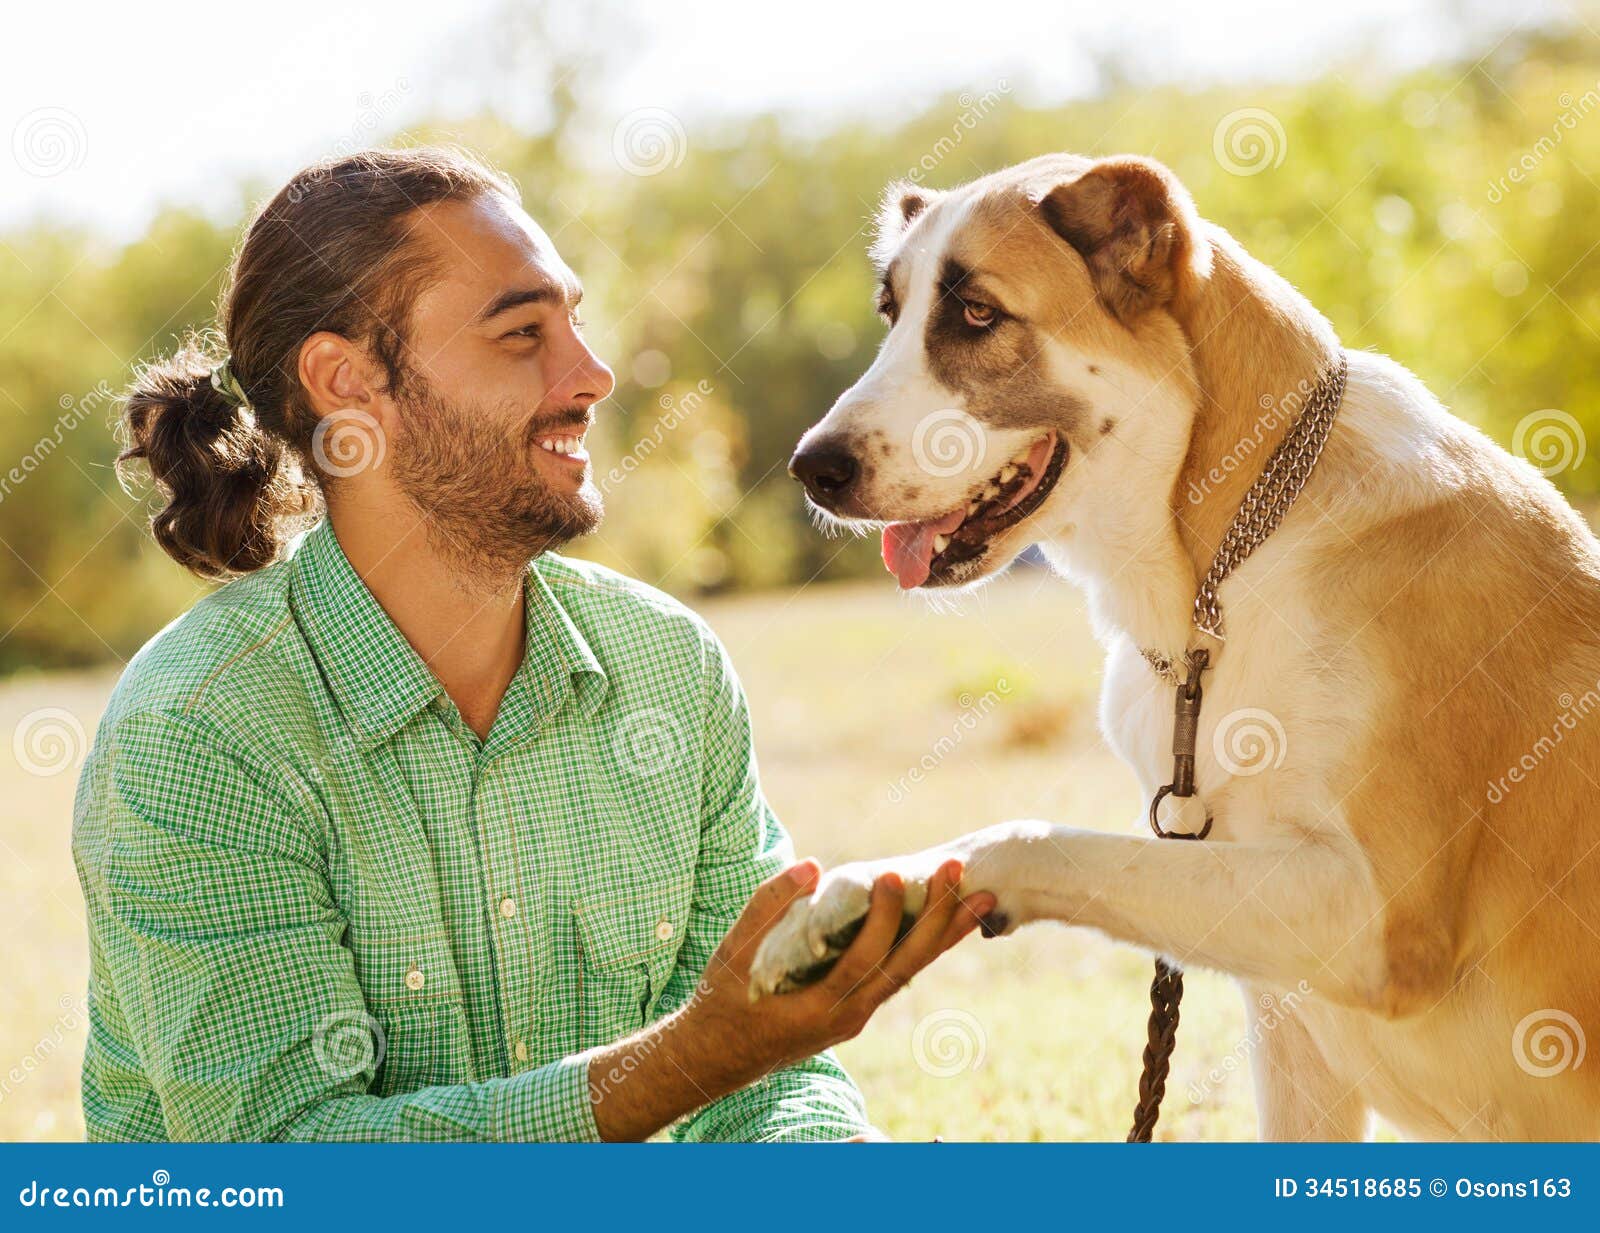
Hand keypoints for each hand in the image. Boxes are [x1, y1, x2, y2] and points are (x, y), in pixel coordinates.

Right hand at [683, 858, 995, 1085]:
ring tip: (980, 898)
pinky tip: (950, 922)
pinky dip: (927, 946)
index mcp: (819, 1008)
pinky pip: (900, 973)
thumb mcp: (732, 952)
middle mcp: (849, 1017)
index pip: (864, 960)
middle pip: (904, 966)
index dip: (884, 919)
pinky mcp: (859, 1007)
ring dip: (945, 933)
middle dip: (937, 919)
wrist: (719, 1054)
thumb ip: (768, 907)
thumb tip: (812, 866)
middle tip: (960, 873)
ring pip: (910, 971)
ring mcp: (858, 1015)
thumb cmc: (721, 1000)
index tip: (894, 875)